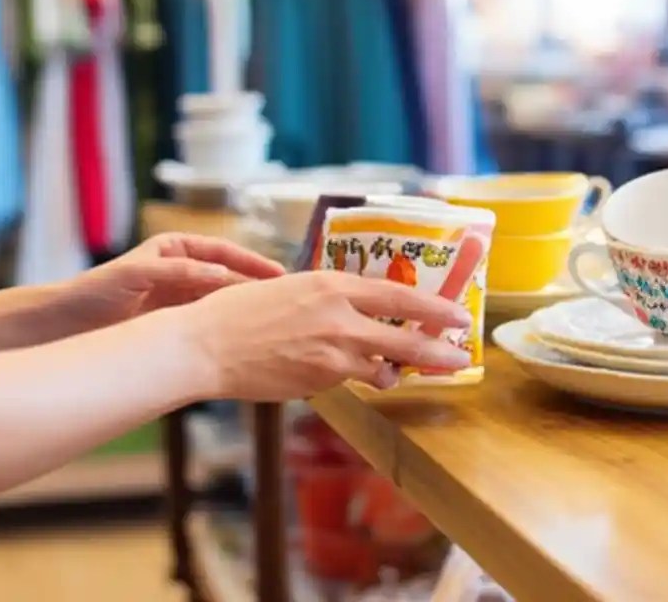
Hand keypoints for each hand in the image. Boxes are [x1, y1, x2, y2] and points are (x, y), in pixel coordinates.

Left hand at [67, 233, 285, 326]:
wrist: (66, 324)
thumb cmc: (95, 290)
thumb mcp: (136, 273)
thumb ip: (177, 272)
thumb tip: (220, 274)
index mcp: (176, 250)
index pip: (224, 252)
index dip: (252, 262)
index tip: (278, 274)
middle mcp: (183, 272)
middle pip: (229, 277)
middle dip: (257, 287)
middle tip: (287, 299)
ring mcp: (182, 300)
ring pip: (223, 302)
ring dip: (246, 311)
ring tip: (274, 321)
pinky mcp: (175, 325)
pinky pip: (209, 324)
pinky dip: (227, 329)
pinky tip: (246, 339)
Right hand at [177, 271, 473, 400]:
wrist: (207, 346)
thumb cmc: (240, 312)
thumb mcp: (291, 287)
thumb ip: (329, 298)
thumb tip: (357, 307)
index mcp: (332, 285)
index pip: (399, 296)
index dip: (435, 307)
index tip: (459, 315)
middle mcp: (339, 319)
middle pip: (406, 340)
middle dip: (438, 351)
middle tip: (460, 356)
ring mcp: (331, 355)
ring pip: (381, 368)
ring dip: (393, 372)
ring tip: (396, 372)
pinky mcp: (318, 383)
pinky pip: (348, 381)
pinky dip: (354, 378)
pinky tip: (343, 374)